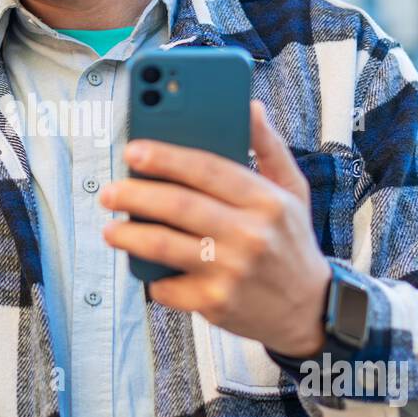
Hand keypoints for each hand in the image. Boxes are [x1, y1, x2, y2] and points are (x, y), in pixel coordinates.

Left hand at [99, 100, 331, 356]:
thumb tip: (250, 106)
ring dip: (130, 235)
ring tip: (110, 228)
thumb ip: (268, 147)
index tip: (134, 150)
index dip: (166, 157)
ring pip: (165, 246)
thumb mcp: (292, 190)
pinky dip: (151, 279)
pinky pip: (168, 286)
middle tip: (108, 191)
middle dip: (135, 194)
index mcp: (266, 201)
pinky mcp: (216, 303)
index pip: (208, 169)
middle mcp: (250, 235)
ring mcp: (231, 271)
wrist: (309, 309)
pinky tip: (143, 268)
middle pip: (179, 205)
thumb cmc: (291, 242)